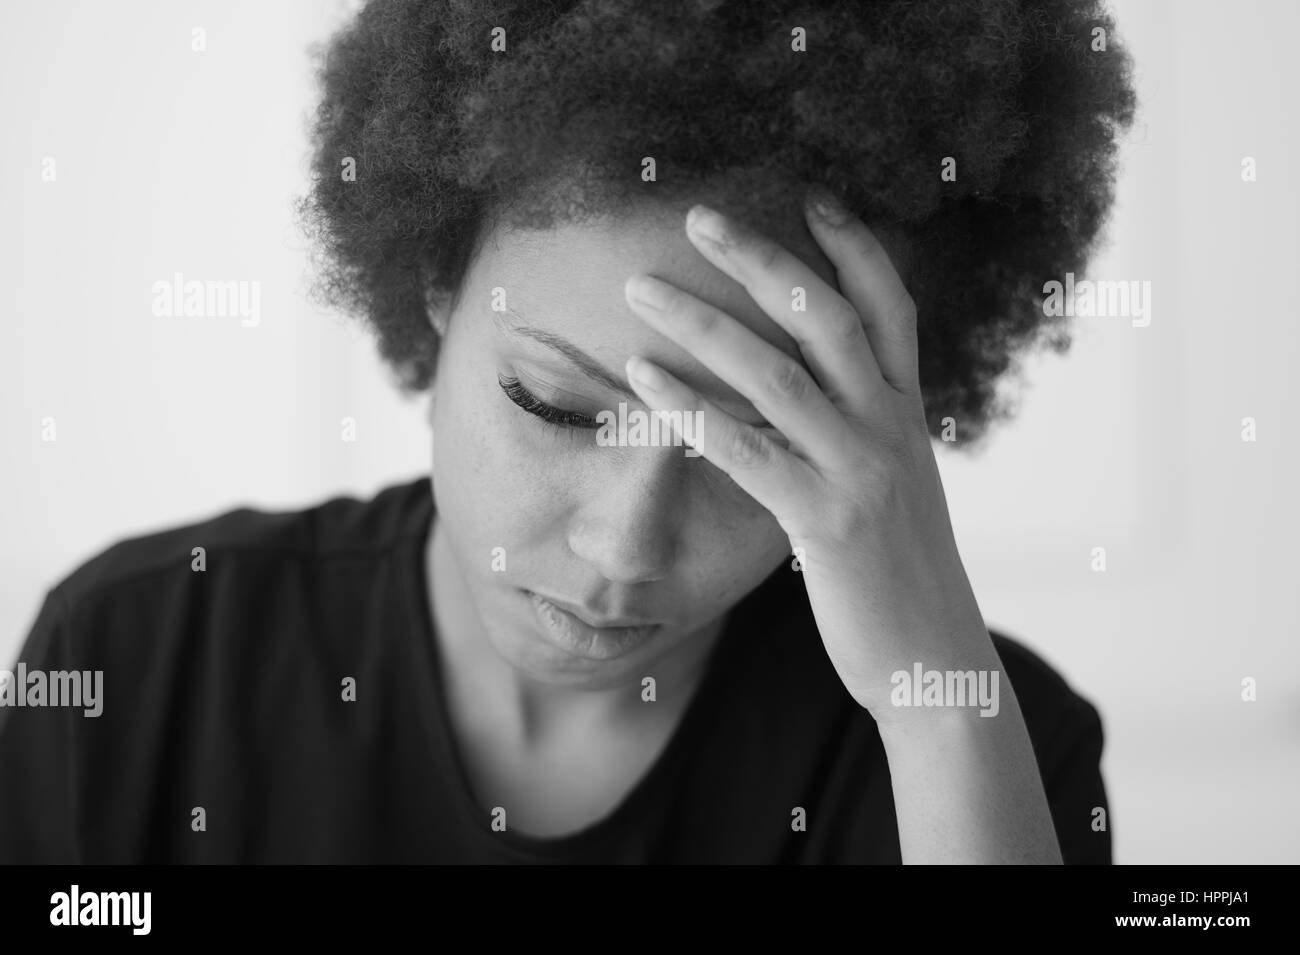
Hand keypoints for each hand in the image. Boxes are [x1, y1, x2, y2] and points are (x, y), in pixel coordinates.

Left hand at [622, 189, 997, 721]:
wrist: (936, 660)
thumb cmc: (899, 574)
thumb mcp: (894, 485)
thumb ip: (859, 431)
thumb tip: (804, 393)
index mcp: (907, 414)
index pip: (892, 307)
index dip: (854, 246)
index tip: (811, 196)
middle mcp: (890, 429)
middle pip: (828, 317)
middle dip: (761, 257)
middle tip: (697, 215)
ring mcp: (860, 472)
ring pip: (777, 373)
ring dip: (702, 321)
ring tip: (641, 289)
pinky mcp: (826, 523)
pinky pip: (746, 450)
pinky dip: (690, 406)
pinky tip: (643, 379)